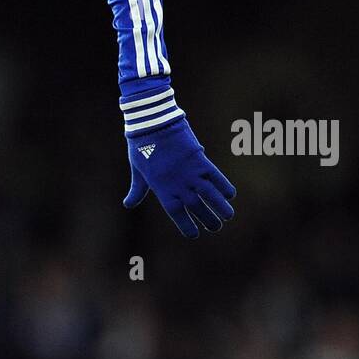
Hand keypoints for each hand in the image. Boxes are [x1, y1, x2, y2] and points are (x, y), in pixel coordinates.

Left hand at [123, 115, 235, 236]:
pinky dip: (224, 185)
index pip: (176, 212)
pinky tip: (231, 194)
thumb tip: (128, 204)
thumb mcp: (137, 172)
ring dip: (220, 206)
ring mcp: (190, 171)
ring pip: (209, 193)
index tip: (194, 235)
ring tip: (228, 216)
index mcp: (161, 188)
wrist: (152, 123)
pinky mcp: (199, 158)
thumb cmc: (140, 147)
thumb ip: (137, 190)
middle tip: (216, 228)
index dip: (186, 225)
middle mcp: (178, 183)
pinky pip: (215, 175)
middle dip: (208, 219)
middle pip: (196, 206)